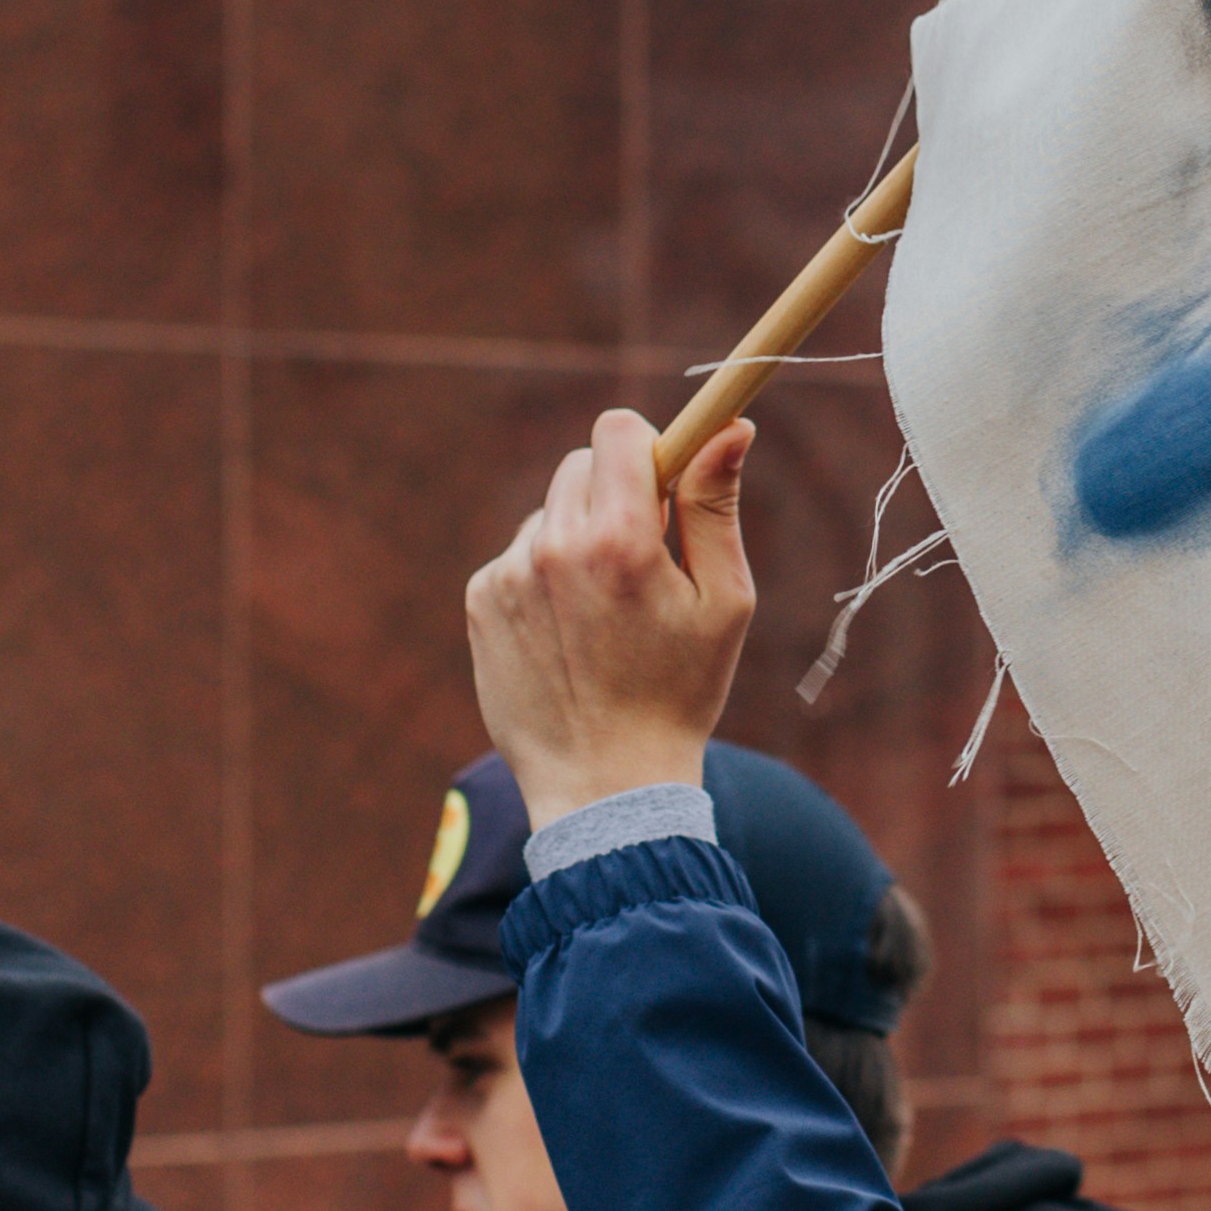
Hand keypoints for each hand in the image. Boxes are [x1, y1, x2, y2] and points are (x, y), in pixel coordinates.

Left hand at [466, 408, 755, 824]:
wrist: (604, 784)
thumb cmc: (680, 692)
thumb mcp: (723, 600)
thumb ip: (716, 505)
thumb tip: (730, 426)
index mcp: (621, 541)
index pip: (619, 431)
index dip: (649, 446)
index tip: (664, 484)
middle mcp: (554, 548)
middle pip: (583, 465)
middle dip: (617, 494)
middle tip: (643, 559)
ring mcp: (508, 574)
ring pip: (550, 513)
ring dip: (578, 538)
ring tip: (604, 613)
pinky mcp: (480, 601)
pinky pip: (519, 556)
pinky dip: (544, 577)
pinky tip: (569, 634)